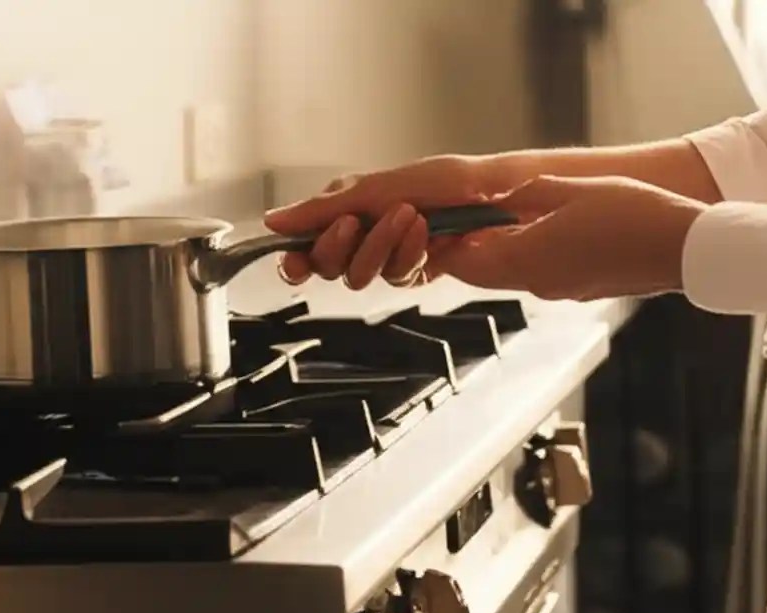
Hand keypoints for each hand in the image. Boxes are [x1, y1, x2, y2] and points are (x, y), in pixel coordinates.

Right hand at [263, 156, 516, 288]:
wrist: (492, 195)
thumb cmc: (441, 180)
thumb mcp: (373, 187)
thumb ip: (321, 208)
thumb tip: (274, 219)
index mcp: (348, 211)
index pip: (307, 244)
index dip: (296, 257)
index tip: (293, 259)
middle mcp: (366, 237)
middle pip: (328, 266)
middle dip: (338, 246)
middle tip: (353, 224)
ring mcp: (390, 257)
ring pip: (360, 277)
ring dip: (379, 246)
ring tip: (405, 217)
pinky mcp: (416, 272)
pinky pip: (396, 278)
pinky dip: (408, 255)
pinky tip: (425, 236)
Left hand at [435, 175, 706, 299]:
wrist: (686, 250)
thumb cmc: (635, 215)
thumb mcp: (572, 189)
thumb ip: (529, 193)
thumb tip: (503, 196)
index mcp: (526, 257)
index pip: (462, 261)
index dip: (446, 243)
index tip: (440, 220)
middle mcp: (535, 282)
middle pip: (479, 274)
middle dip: (465, 250)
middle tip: (462, 220)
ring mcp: (556, 290)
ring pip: (506, 277)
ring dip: (495, 253)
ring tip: (499, 221)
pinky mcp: (577, 290)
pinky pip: (535, 277)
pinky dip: (524, 259)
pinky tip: (538, 233)